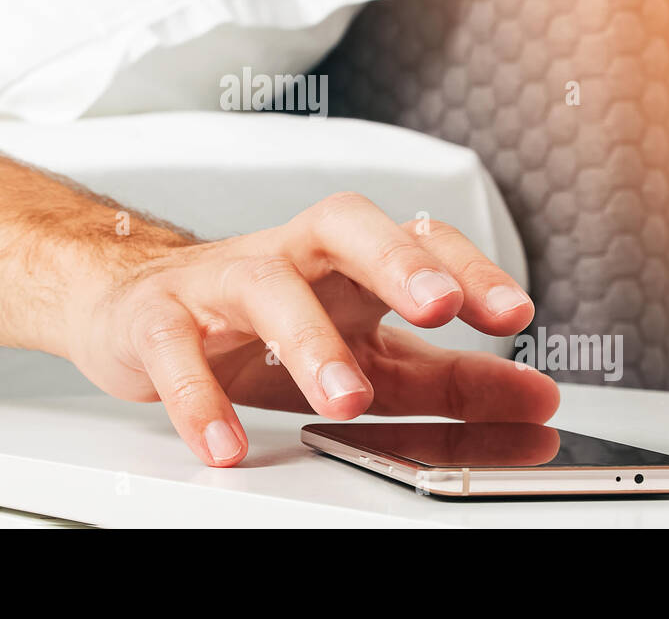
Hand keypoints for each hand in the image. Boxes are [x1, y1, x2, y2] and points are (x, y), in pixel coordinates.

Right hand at [64, 192, 559, 465]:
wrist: (131, 304)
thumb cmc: (258, 324)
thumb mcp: (364, 353)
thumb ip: (451, 379)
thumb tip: (537, 399)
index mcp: (345, 263)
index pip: (414, 237)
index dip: (465, 267)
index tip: (515, 312)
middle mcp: (288, 256)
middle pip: (343, 226)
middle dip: (395, 260)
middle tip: (439, 308)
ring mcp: (219, 282)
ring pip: (265, 286)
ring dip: (310, 340)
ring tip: (347, 399)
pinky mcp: (156, 319)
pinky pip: (174, 348)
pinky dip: (198, 395)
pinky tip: (226, 442)